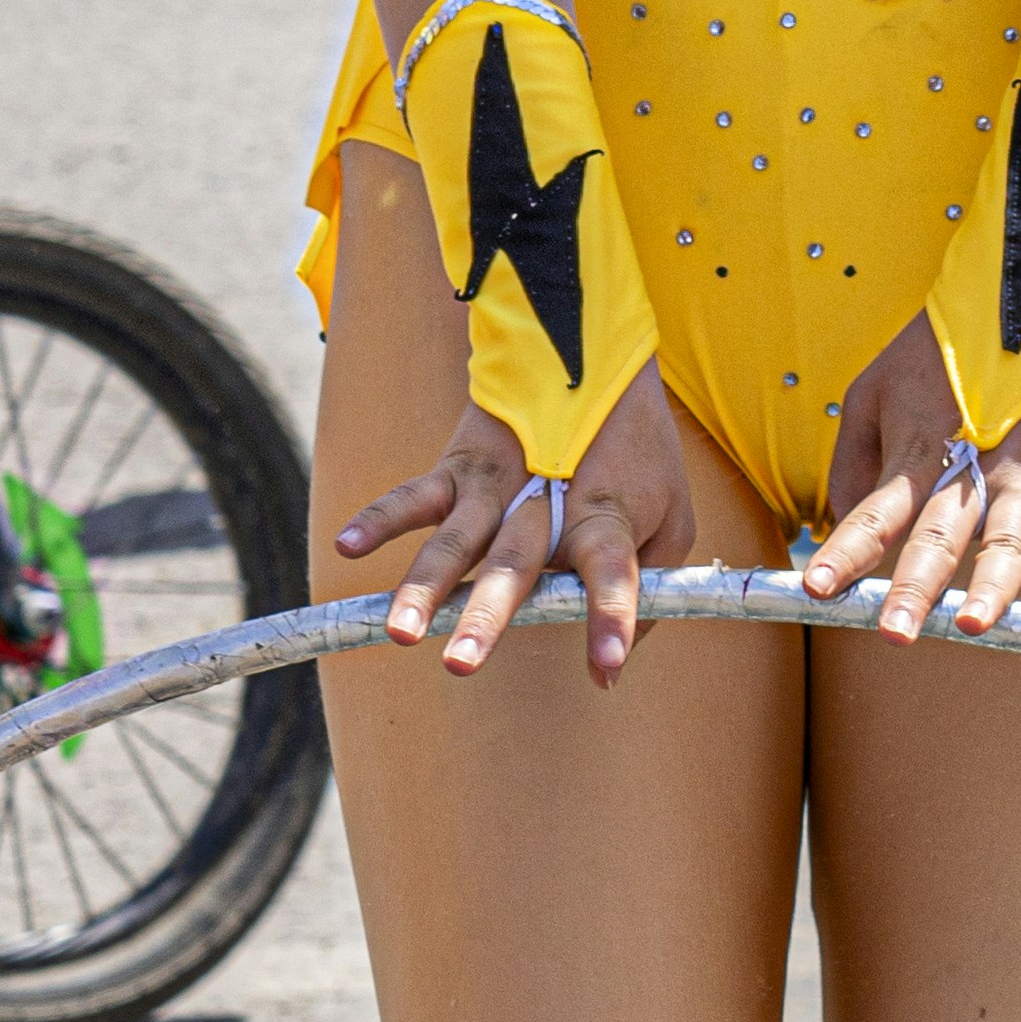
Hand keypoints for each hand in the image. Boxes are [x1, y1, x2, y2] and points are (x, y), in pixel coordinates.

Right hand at [336, 348, 692, 682]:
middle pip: (514, 565)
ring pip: (456, 540)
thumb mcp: (673, 515)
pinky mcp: (462, 466)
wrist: (592, 355)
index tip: (606, 665)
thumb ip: (652, 586)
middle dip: (487, 617)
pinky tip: (347, 545)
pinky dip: (380, 517)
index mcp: (605, 517)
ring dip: (425, 586)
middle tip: (460, 665)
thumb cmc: (636, 452)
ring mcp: (498, 485)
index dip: (612, 615)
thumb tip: (618, 662)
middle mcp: (547, 504)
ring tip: (400, 631)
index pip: (614, 571)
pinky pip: (416, 494)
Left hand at [803, 315, 1020, 636]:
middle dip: (914, 586)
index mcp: (918, 451)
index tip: (816, 590)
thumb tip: (839, 526)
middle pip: (939, 536)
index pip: (875, 512)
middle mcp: (971, 470)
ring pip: (1008, 539)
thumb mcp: (871, 391)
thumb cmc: (940, 352)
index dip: (846, 552)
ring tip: (972, 624)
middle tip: (892, 632)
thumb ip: (851, 463)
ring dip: (992, 585)